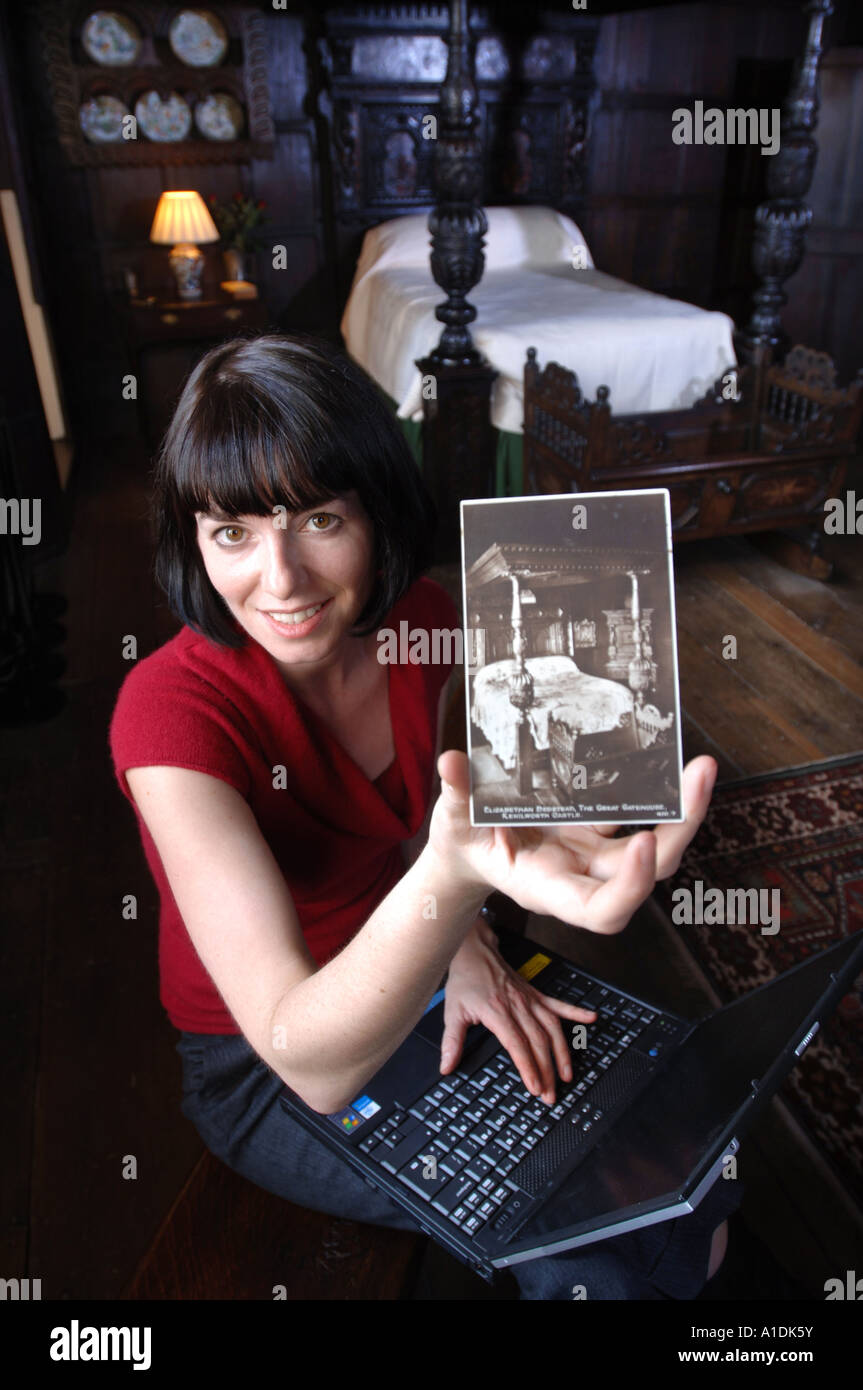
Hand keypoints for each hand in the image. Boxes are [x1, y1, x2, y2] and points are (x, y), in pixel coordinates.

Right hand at [428, 750, 716, 934]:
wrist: (472, 849)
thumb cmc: (462, 845)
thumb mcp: (451, 823)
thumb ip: (455, 797)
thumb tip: (451, 763)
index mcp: (549, 888)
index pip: (603, 910)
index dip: (631, 886)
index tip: (643, 842)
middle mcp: (582, 875)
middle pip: (646, 874)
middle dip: (678, 834)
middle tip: (697, 782)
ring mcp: (594, 852)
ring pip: (653, 846)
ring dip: (682, 812)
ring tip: (699, 768)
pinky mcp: (599, 828)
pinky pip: (639, 815)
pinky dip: (659, 793)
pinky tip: (672, 759)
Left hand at [442, 921, 596, 1104]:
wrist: (474, 950)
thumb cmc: (464, 980)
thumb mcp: (451, 1012)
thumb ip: (451, 1042)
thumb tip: (446, 1067)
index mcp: (497, 1012)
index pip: (517, 1045)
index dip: (528, 1068)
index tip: (536, 1087)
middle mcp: (518, 1006)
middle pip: (538, 1042)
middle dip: (547, 1070)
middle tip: (551, 1094)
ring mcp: (529, 1000)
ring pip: (552, 1028)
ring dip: (562, 1052)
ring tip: (568, 1074)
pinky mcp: (536, 994)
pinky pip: (558, 1004)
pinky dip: (576, 1012)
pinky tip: (590, 1019)